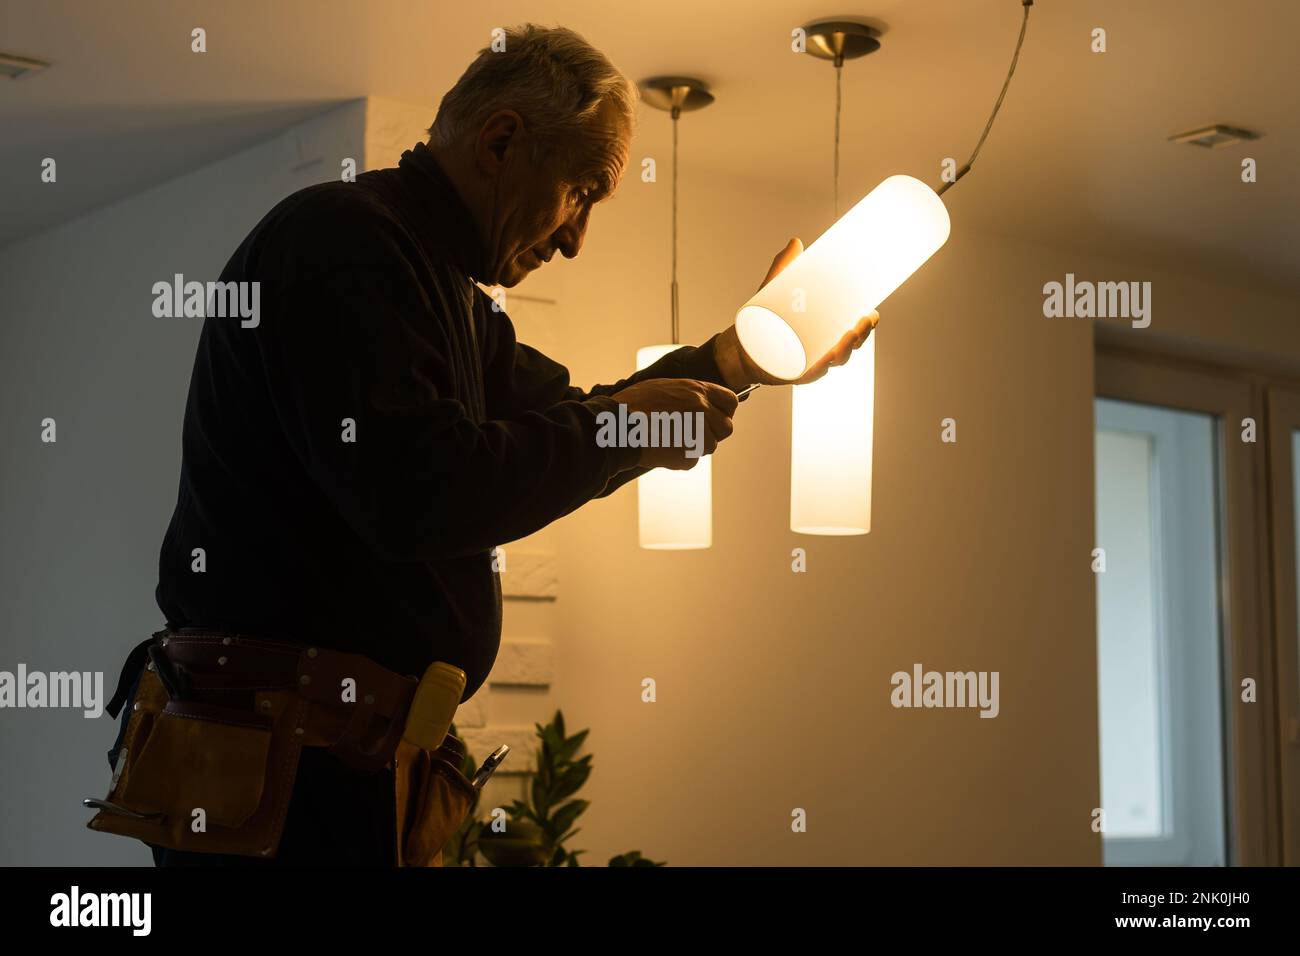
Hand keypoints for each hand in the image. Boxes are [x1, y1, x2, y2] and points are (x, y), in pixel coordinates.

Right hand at [608, 378, 737, 469]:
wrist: (617, 426)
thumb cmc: (633, 405)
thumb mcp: (664, 387)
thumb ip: (687, 393)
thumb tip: (701, 401)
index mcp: (698, 390)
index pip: (731, 401)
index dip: (724, 412)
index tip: (715, 417)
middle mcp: (702, 409)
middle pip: (726, 428)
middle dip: (713, 433)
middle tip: (692, 434)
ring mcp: (697, 433)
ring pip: (710, 447)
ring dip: (695, 447)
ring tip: (670, 440)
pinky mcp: (688, 455)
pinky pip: (692, 460)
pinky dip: (679, 459)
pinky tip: (662, 450)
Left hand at [713, 237, 879, 387]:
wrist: (741, 348)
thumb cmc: (764, 322)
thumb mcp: (775, 291)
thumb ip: (786, 266)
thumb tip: (795, 242)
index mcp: (826, 332)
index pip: (854, 330)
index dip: (867, 324)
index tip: (873, 312)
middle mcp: (822, 350)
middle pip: (851, 346)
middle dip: (862, 335)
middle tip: (865, 319)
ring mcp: (810, 363)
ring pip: (836, 360)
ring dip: (846, 350)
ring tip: (849, 335)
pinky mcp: (794, 373)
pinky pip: (811, 374)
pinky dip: (820, 369)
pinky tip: (826, 361)